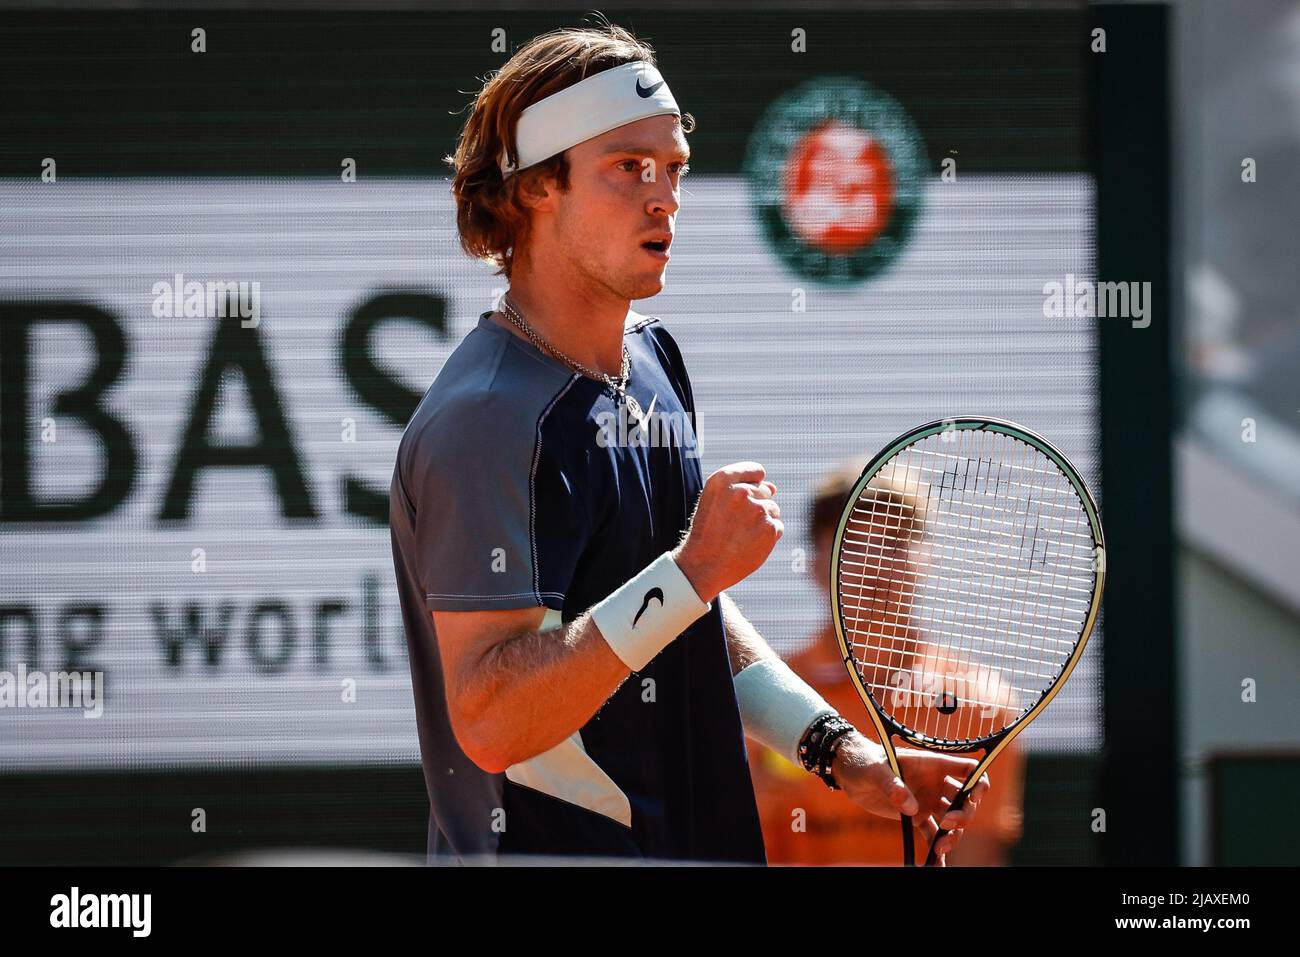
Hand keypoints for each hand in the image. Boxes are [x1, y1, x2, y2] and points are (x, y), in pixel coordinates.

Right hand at [673, 462, 781, 602]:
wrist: (703, 565)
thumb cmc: (708, 532)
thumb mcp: (715, 502)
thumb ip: (743, 487)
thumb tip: (774, 487)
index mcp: (722, 479)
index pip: (756, 471)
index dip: (752, 485)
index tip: (740, 502)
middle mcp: (741, 491)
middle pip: (766, 492)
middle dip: (755, 506)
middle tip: (734, 525)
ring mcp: (757, 510)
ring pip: (773, 510)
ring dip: (762, 522)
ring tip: (741, 536)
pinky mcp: (770, 528)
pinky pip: (777, 527)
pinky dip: (767, 537)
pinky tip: (749, 544)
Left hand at [830, 731, 989, 865]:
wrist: (850, 772)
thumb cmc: (864, 761)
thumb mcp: (875, 769)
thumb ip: (892, 784)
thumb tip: (910, 806)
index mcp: (932, 765)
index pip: (968, 769)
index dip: (978, 782)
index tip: (973, 798)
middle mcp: (936, 784)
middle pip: (965, 799)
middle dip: (964, 814)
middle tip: (947, 824)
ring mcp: (928, 801)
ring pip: (952, 820)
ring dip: (952, 835)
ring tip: (940, 848)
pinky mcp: (916, 817)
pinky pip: (932, 834)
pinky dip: (937, 847)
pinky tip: (937, 861)